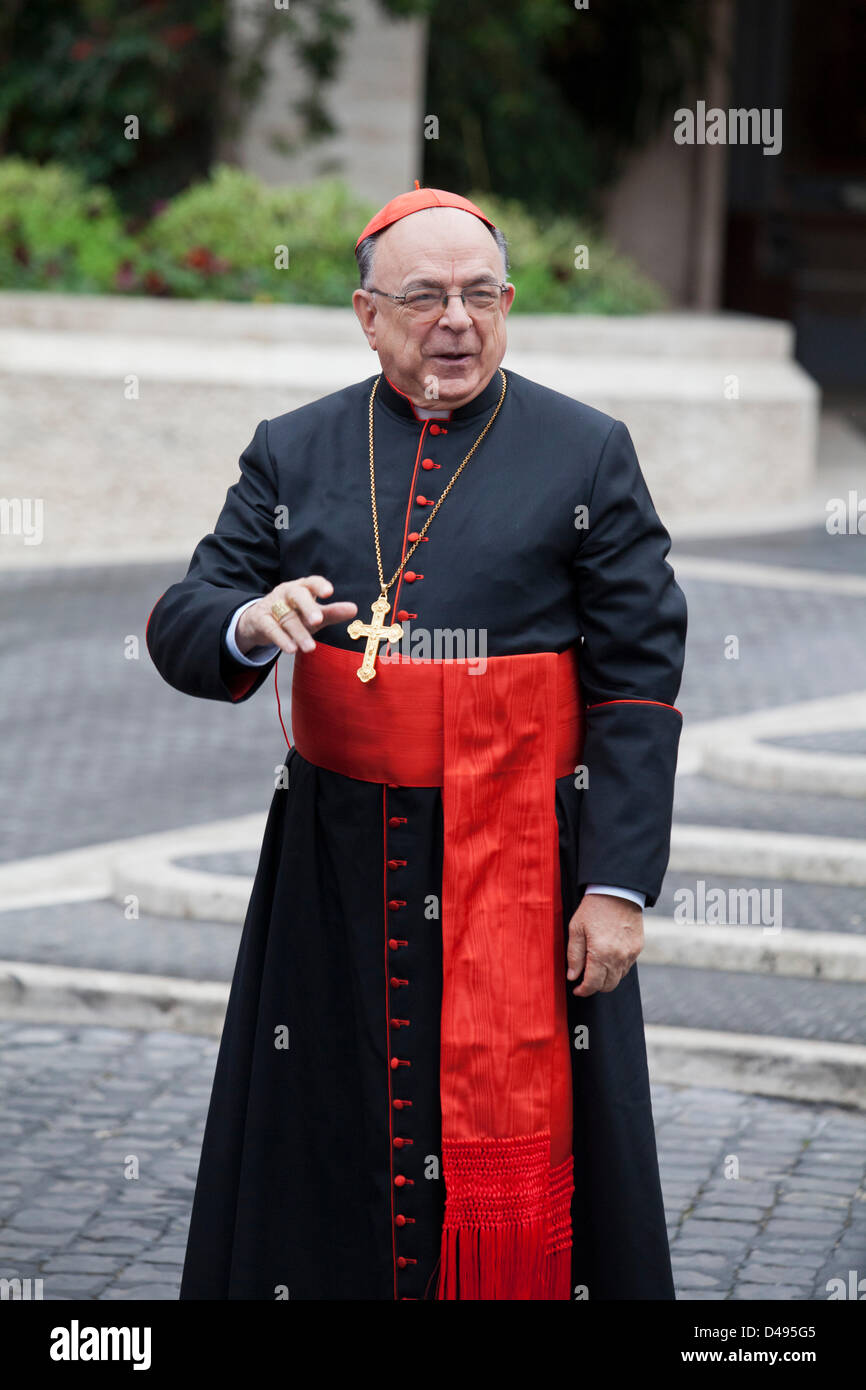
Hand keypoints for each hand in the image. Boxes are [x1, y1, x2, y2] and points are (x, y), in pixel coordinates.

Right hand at [236, 576, 356, 656]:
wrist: (259, 620)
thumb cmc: (294, 614)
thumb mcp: (314, 614)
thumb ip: (332, 612)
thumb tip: (354, 609)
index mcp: (302, 587)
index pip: (312, 582)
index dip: (319, 586)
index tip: (329, 592)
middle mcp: (287, 593)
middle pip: (297, 596)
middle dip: (307, 607)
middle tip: (318, 621)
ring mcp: (272, 605)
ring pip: (287, 617)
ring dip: (299, 633)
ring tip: (309, 648)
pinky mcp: (260, 619)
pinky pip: (271, 628)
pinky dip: (281, 639)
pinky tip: (291, 649)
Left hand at [566, 893, 643, 996]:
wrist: (617, 891)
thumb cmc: (593, 908)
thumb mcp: (576, 929)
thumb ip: (574, 955)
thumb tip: (573, 977)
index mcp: (601, 953)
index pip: (593, 984)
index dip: (583, 991)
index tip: (577, 990)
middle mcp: (618, 957)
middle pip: (608, 986)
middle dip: (595, 987)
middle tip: (584, 980)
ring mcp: (630, 954)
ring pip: (618, 978)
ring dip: (606, 978)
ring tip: (595, 967)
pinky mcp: (638, 948)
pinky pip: (627, 967)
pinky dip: (617, 968)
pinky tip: (608, 958)